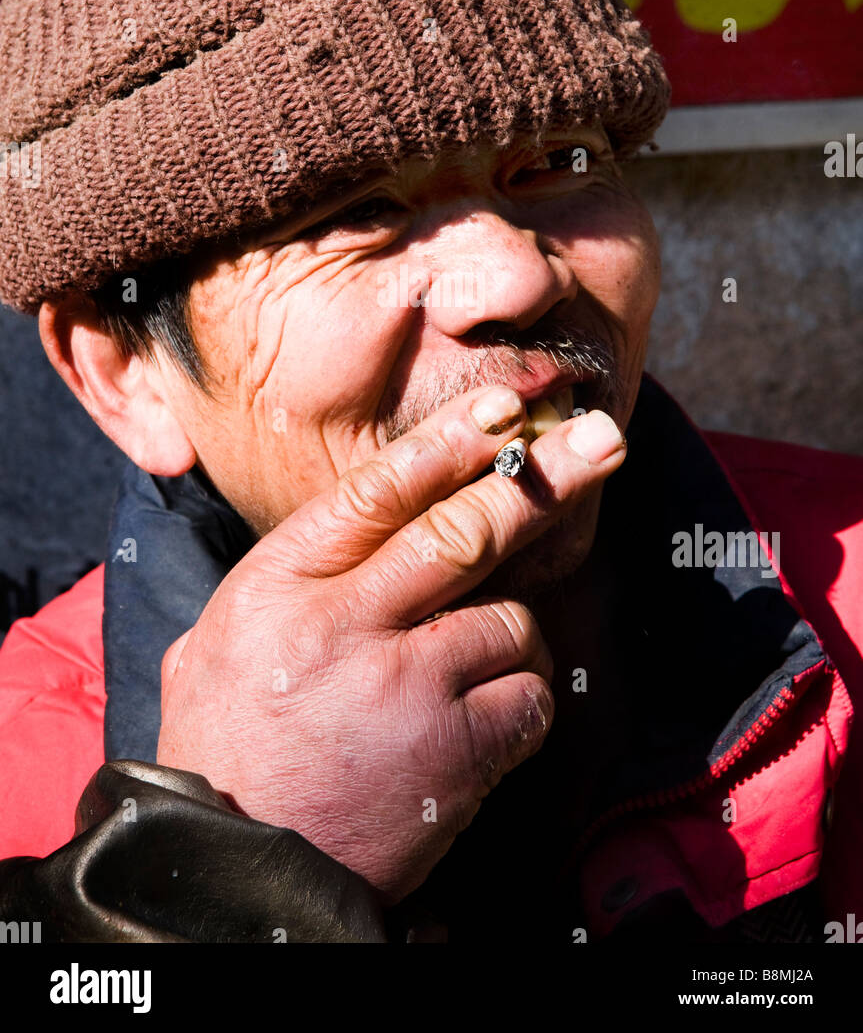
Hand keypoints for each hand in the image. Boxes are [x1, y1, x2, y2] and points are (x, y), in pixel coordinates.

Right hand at [157, 387, 625, 902]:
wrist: (235, 870)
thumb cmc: (228, 751)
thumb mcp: (213, 645)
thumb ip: (282, 584)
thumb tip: (347, 531)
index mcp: (278, 585)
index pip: (376, 491)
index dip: (449, 441)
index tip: (503, 407)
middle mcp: (341, 622)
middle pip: (463, 530)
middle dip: (541, 479)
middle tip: (603, 441)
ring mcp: (402, 686)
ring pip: (510, 619)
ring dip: (510, 637)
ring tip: (471, 672)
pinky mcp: (453, 750)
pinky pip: (530, 696)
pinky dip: (523, 702)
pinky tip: (485, 726)